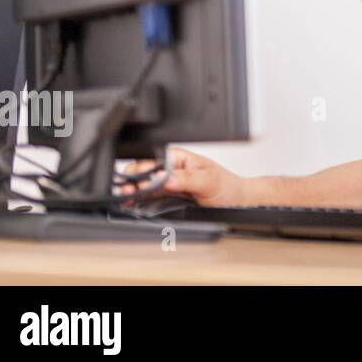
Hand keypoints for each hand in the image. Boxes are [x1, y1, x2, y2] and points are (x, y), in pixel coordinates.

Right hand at [118, 148, 247, 207]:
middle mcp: (169, 169)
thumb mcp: (209, 180)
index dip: (143, 170)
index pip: (153, 160)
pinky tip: (130, 204)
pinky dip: (136, 201)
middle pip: (142, 172)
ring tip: (126, 198)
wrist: (234, 201)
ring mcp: (166, 184)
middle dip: (132, 180)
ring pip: (141, 185)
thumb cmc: (226, 185)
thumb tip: (166, 179)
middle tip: (129, 192)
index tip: (140, 182)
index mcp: (178, 157)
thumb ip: (187, 179)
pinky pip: (146, 198)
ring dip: (131, 191)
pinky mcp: (165, 197)